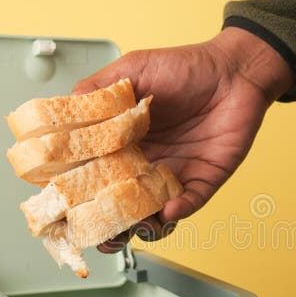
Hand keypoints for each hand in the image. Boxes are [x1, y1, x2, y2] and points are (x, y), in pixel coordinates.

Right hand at [71, 27, 293, 251]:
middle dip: (104, 223)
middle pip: (118, 204)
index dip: (77, 192)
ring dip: (139, 226)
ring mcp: (172, 175)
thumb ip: (98, 89)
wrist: (234, 71)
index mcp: (123, 143)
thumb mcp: (133, 69)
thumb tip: (63, 109)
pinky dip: (177, 211)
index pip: (93, 175)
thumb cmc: (186, 68)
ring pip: (150, 215)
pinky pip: (187, 204)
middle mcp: (145, 164)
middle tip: (93, 229)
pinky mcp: (202, 180)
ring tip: (131, 224)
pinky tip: (168, 209)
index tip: (61, 203)